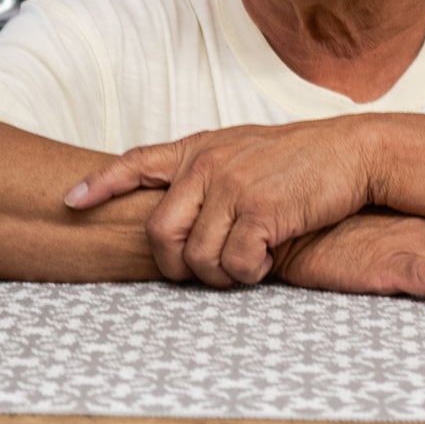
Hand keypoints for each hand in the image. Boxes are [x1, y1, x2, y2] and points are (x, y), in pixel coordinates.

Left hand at [64, 121, 379, 286]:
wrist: (353, 152)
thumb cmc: (301, 159)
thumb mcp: (244, 149)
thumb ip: (207, 170)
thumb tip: (177, 207)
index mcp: (200, 149)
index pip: (136, 162)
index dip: (100, 183)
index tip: (71, 201)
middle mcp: (208, 164)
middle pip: (159, 233)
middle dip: (175, 265)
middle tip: (200, 272)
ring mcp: (232, 186)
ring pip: (197, 257)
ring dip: (219, 275)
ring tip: (246, 264)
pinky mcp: (260, 210)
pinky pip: (235, 263)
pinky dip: (248, 273)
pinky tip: (267, 259)